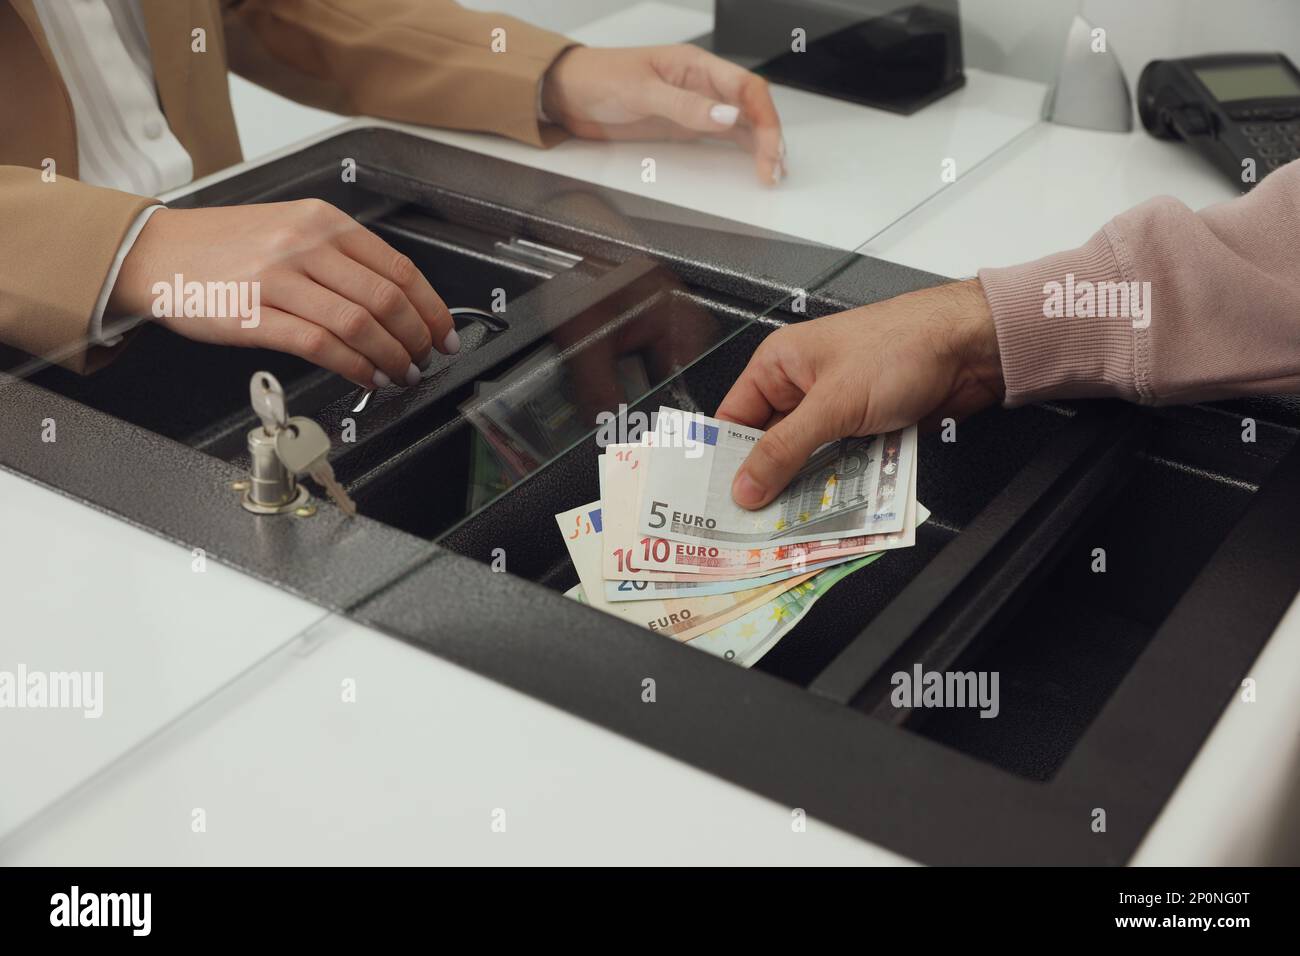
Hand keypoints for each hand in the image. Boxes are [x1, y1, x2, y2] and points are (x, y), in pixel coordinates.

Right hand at [107, 199, 458, 388]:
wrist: (154, 252)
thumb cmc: (223, 247)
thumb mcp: (289, 230)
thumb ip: (340, 258)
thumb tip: (396, 302)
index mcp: (323, 222)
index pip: (399, 269)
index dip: (431, 308)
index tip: (444, 333)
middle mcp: (305, 244)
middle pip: (387, 299)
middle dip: (416, 338)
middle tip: (424, 360)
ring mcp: (279, 279)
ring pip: (359, 323)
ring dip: (390, 357)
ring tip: (400, 374)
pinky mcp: (254, 314)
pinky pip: (320, 345)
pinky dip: (353, 366)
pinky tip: (365, 378)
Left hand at [540, 44, 784, 184]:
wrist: (568, 93)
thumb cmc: (599, 78)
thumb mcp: (642, 91)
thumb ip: (686, 105)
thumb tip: (727, 115)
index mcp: (696, 65)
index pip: (746, 88)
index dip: (764, 117)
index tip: (767, 148)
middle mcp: (701, 84)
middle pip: (750, 106)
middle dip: (769, 135)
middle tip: (774, 168)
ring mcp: (694, 106)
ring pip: (741, 123)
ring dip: (759, 145)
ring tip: (771, 172)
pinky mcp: (683, 126)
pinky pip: (721, 136)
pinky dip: (740, 149)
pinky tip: (751, 163)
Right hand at [716, 280, 1004, 508]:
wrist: (970, 348)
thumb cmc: (900, 348)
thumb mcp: (832, 403)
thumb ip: (785, 449)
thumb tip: (745, 485)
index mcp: (778, 365)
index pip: (734, 420)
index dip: (726, 461)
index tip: (720, 502)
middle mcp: (802, 387)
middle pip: (771, 447)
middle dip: (769, 483)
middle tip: (756, 526)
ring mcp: (836, 410)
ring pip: (808, 460)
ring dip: (807, 488)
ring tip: (793, 524)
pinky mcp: (865, 429)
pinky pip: (841, 464)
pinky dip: (840, 484)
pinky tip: (835, 509)